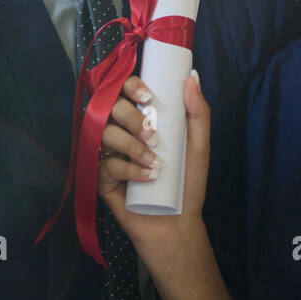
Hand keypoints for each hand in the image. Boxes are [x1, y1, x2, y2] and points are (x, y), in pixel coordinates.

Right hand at [98, 71, 211, 271]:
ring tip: (156, 162)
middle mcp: (122, 132)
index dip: (132, 86)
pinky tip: (147, 178)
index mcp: (142, 119)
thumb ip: (198, 112)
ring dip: (132, 145)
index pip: (126, 90)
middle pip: (111, 108)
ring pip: (105, 134)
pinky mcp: (101, 178)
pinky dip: (129, 169)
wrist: (178, 223)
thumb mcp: (199, 146)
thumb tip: (192, 76)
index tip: (149, 96)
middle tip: (153, 135)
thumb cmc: (188, 183)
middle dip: (131, 117)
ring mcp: (109, 154)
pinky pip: (106, 164)